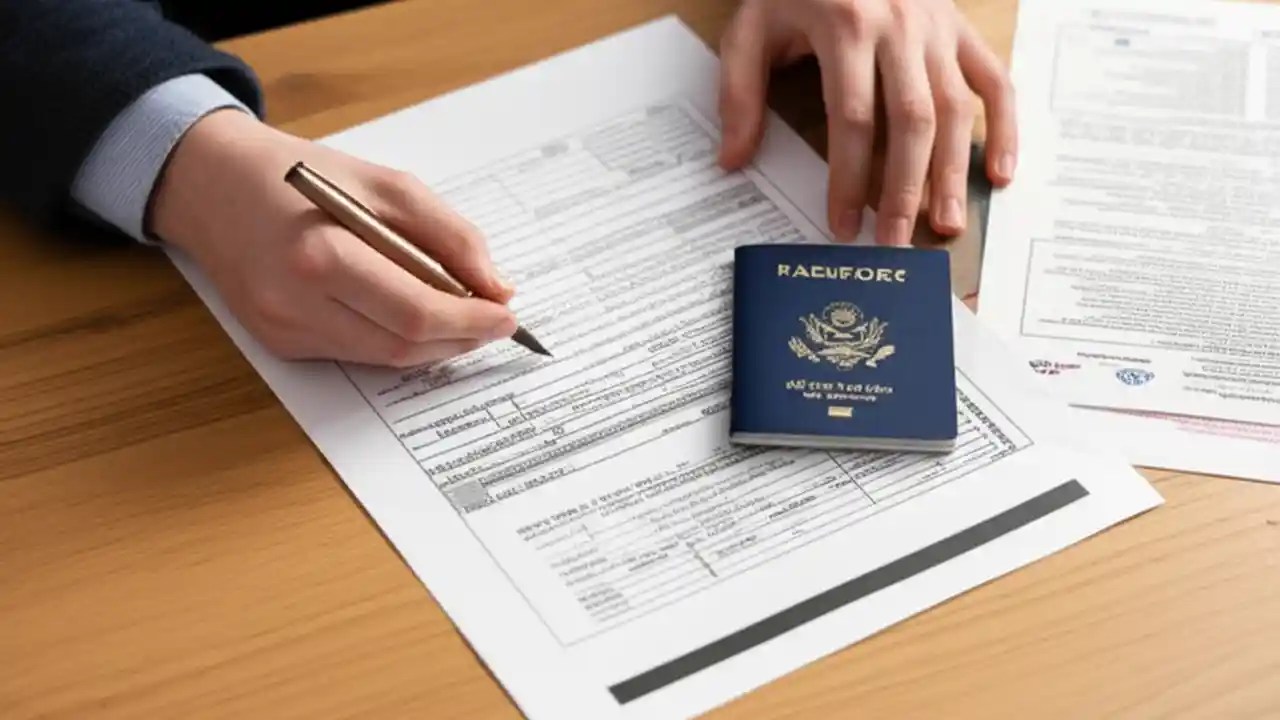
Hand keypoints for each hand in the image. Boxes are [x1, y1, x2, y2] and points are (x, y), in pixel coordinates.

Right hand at [151, 110, 516, 366]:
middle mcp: (297, 302)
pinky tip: (414, 318)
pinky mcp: (280, 343)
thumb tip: (497, 286)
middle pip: (404, 345)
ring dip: (434, 345)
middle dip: (460, 338)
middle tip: (494, 320)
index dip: (471, 321)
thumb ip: (449, 234)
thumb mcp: (386, 184)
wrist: (213, 185)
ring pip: (383, 358)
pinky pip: (355, 353)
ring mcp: (284, 330)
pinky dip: (395, 340)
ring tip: (463, 319)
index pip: (417, 311)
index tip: (507, 314)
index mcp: (322, 255)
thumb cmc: (301, 176)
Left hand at [717, 0, 1016, 244]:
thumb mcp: (751, 26)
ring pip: (957, 107)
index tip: (843, 225)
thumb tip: (733, 161)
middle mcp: (901, 27)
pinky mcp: (961, 28)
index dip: (850, 178)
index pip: (852, 118)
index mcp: (846, 26)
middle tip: (896, 243)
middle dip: (905, 189)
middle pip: (911, 120)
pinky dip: (1007, 128)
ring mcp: (938, 28)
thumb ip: (739, 92)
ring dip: (953, 172)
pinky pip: (995, 79)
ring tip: (946, 225)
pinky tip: (1001, 175)